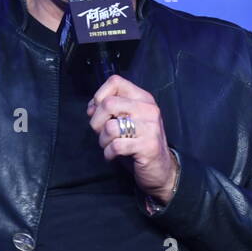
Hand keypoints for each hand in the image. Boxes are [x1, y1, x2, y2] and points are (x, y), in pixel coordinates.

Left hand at [86, 74, 176, 201]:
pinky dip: (108, 153)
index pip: (115, 81)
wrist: (161, 169)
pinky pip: (116, 146)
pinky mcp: (148, 146)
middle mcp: (148, 109)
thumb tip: (91, 108)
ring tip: (109, 145)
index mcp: (143, 98)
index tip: (100, 112)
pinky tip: (113, 156)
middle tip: (101, 133)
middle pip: (108, 103)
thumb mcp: (127, 120)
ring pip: (110, 127)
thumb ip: (110, 110)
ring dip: (102, 140)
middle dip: (96, 121)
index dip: (99, 96)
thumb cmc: (139, 143)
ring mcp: (150, 128)